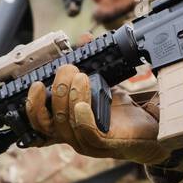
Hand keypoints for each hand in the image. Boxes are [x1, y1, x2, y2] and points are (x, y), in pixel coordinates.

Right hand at [25, 63, 170, 164]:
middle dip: (57, 90)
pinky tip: (85, 103)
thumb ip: (91, 64)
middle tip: (67, 69)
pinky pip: (87, 132)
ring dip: (71, 97)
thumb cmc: (122, 110)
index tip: (37, 83)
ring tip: (81, 76)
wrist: (150, 127)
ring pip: (67, 123)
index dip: (33, 105)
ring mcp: (87, 142)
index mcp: (67, 124)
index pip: (39, 121)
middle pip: (50, 118)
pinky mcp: (104, 144)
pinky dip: (82, 116)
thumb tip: (85, 38)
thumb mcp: (103, 84)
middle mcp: (72, 136)